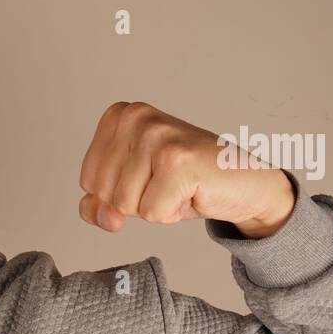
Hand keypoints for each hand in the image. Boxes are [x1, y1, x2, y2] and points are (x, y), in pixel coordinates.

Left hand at [78, 101, 294, 237]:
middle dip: (135, 201)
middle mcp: (136, 118)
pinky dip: (171, 213)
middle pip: (103, 192)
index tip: (150, 175)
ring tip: (179, 186)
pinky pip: (151, 212)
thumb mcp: (133, 190)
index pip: (88, 180)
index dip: (117, 193)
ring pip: (125, 205)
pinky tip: (191, 192)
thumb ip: (101, 203)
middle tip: (167, 183)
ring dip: (154, 207)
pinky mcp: (177, 162)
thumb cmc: (188, 182)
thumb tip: (103, 217)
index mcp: (120, 116)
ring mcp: (157, 137)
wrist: (244, 183)